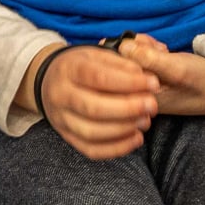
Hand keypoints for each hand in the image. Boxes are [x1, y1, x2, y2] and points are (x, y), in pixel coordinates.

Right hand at [19, 42, 158, 160]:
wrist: (50, 82)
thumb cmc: (80, 66)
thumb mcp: (96, 54)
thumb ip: (120, 63)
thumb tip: (144, 77)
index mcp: (68, 69)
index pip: (99, 77)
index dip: (129, 82)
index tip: (153, 83)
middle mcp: (60, 96)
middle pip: (94, 108)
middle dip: (128, 108)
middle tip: (152, 105)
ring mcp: (61, 120)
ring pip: (92, 132)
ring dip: (124, 129)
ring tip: (145, 121)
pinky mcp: (67, 137)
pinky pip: (92, 150)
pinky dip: (117, 148)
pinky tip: (136, 138)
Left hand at [114, 36, 204, 115]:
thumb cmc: (202, 81)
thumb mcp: (177, 69)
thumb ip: (149, 59)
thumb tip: (122, 46)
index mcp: (138, 100)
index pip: (112, 71)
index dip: (122, 50)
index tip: (138, 45)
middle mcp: (137, 94)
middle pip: (119, 63)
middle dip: (134, 47)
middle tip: (156, 48)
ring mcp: (144, 85)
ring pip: (130, 57)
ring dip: (143, 46)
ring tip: (162, 49)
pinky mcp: (152, 76)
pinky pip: (141, 57)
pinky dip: (149, 49)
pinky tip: (163, 50)